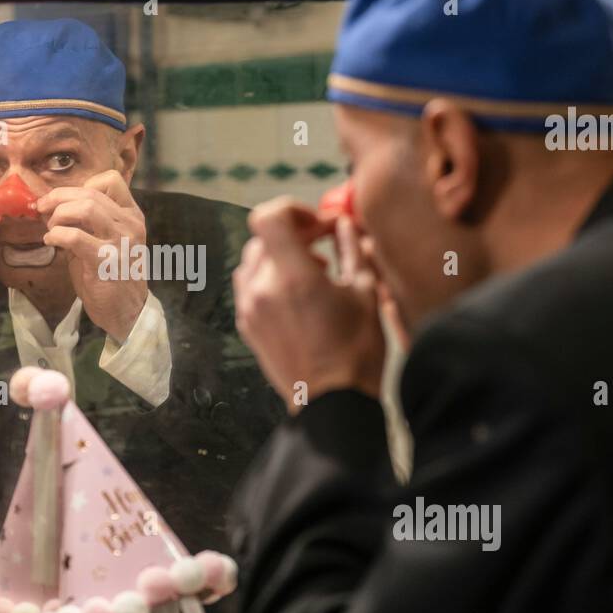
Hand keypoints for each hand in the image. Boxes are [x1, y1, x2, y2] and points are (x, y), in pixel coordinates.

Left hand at [37, 171, 148, 342]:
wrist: (125, 311)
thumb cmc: (110, 275)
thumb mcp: (104, 240)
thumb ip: (86, 221)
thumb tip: (52, 204)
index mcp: (131, 215)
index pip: (111, 180)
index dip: (81, 185)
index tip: (63, 200)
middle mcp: (129, 224)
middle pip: (90, 192)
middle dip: (59, 198)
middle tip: (43, 211)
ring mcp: (120, 241)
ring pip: (85, 208)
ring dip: (59, 215)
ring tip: (51, 229)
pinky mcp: (106, 260)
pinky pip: (75, 237)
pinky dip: (56, 235)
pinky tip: (51, 242)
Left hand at [234, 197, 400, 411]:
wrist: (333, 402)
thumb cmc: (356, 350)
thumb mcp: (365, 292)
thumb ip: (350, 249)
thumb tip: (343, 224)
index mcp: (293, 276)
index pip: (269, 216)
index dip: (292, 210)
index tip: (316, 223)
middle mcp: (262, 288)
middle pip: (265, 237)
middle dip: (294, 234)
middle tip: (325, 245)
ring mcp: (249, 308)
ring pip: (255, 260)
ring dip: (281, 256)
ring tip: (313, 273)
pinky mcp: (247, 326)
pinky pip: (250, 286)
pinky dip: (270, 278)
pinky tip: (297, 295)